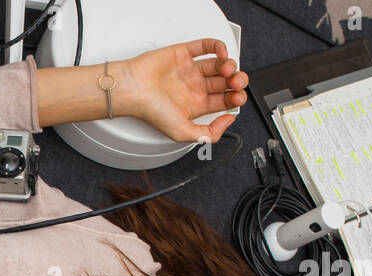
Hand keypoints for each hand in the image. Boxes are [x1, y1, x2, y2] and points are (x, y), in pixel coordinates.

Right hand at [115, 38, 247, 142]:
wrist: (134, 90)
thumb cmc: (150, 111)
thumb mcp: (182, 133)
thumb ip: (209, 134)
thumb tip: (229, 120)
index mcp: (195, 105)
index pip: (224, 100)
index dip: (235, 98)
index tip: (237, 97)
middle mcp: (193, 88)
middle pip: (225, 82)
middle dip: (236, 81)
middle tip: (236, 81)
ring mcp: (189, 70)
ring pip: (219, 64)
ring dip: (230, 64)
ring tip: (227, 68)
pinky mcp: (184, 53)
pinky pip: (206, 46)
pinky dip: (218, 46)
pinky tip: (221, 53)